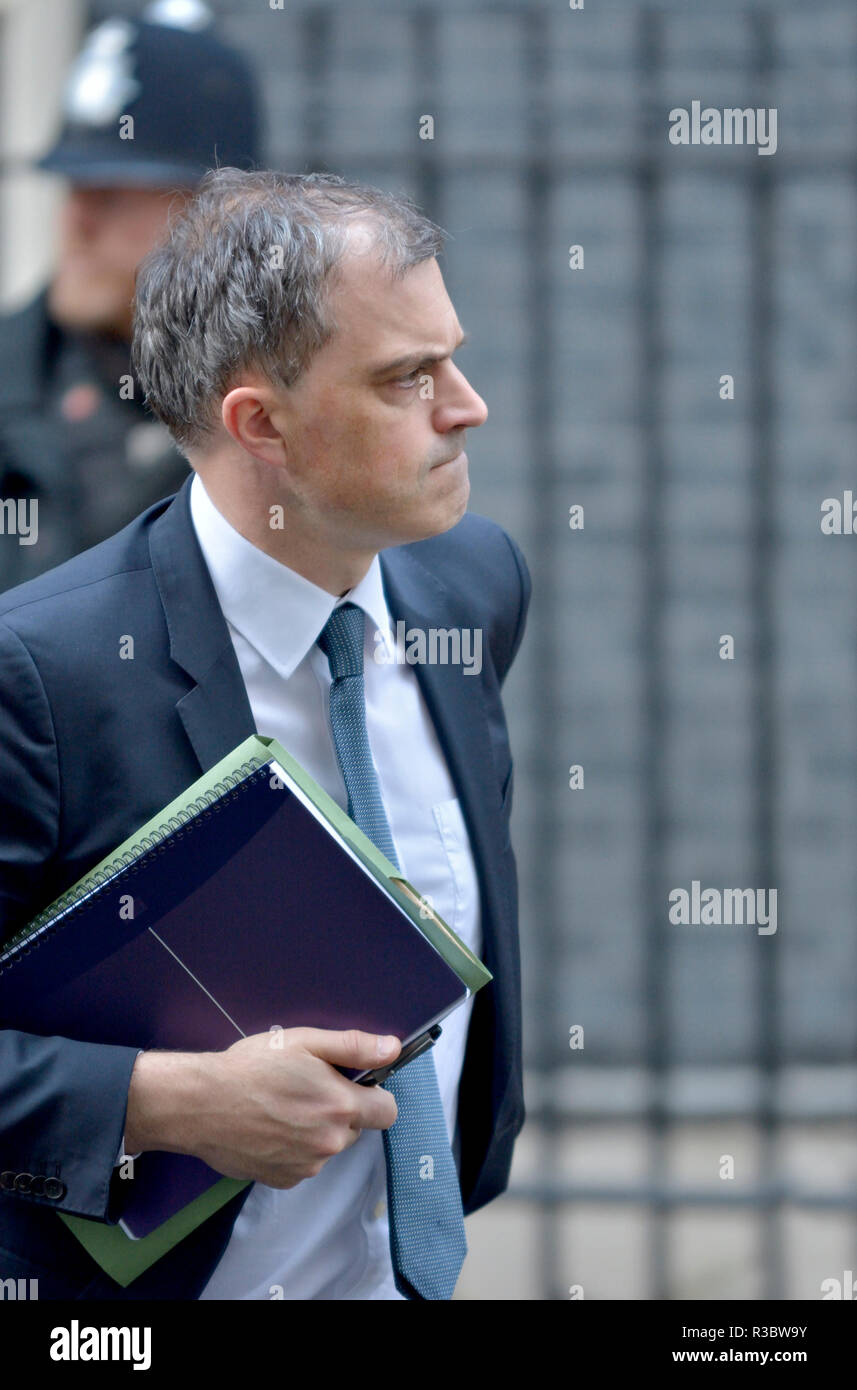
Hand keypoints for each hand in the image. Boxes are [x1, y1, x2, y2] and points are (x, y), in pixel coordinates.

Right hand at [123, 1028, 400, 1187]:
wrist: (200, 1105)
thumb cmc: (250, 1067)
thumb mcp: (304, 1042)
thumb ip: (353, 1047)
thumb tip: (392, 1049)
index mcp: (340, 1106)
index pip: (388, 1111)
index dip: (375, 1095)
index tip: (354, 1084)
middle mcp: (329, 1143)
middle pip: (354, 1128)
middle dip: (339, 1110)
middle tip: (304, 1088)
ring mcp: (307, 1166)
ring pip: (327, 1146)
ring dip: (315, 1130)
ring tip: (280, 1107)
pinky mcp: (284, 1180)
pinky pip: (303, 1163)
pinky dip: (293, 1149)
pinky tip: (268, 1128)